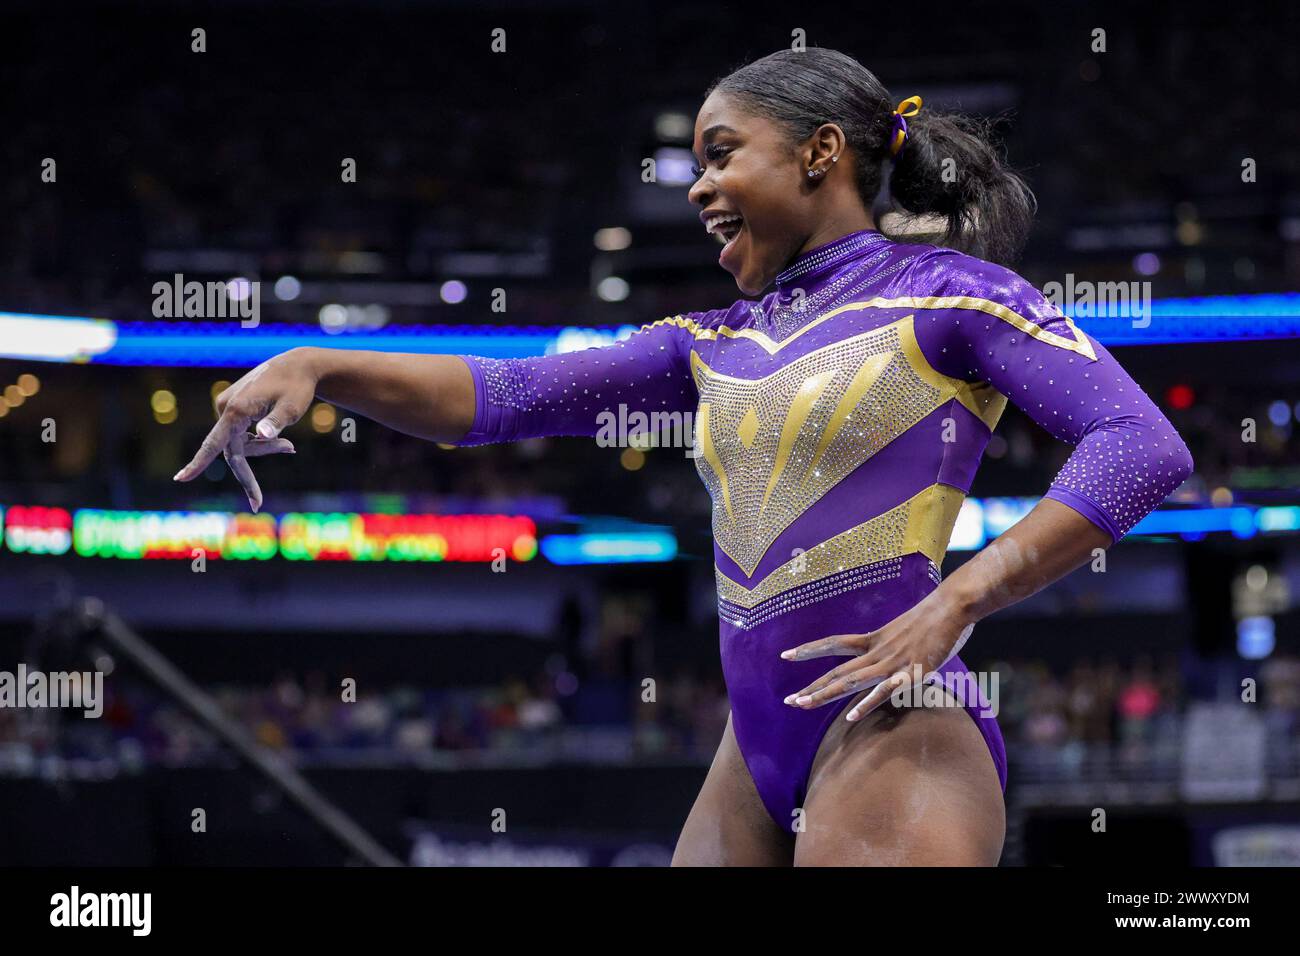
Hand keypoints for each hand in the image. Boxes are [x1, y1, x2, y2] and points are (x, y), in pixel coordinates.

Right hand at [172, 348, 317, 511]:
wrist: (297, 365)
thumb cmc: (297, 387)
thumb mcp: (293, 407)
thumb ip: (277, 421)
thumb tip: (264, 434)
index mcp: (236, 409)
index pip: (214, 444)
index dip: (197, 463)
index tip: (180, 479)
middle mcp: (225, 408)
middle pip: (233, 451)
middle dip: (255, 463)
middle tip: (276, 474)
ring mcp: (227, 407)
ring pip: (238, 444)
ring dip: (262, 449)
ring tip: (291, 446)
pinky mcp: (232, 408)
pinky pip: (240, 435)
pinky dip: (258, 440)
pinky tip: (279, 436)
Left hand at [779, 587, 975, 721]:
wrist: (954, 604)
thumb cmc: (936, 617)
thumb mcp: (906, 631)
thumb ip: (894, 645)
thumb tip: (888, 656)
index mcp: (875, 639)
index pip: (834, 643)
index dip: (810, 649)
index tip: (785, 655)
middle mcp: (878, 651)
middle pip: (838, 671)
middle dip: (813, 688)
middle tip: (788, 701)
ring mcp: (893, 662)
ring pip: (852, 681)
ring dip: (827, 694)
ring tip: (804, 705)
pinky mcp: (912, 672)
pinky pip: (885, 691)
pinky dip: (867, 703)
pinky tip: (852, 717)